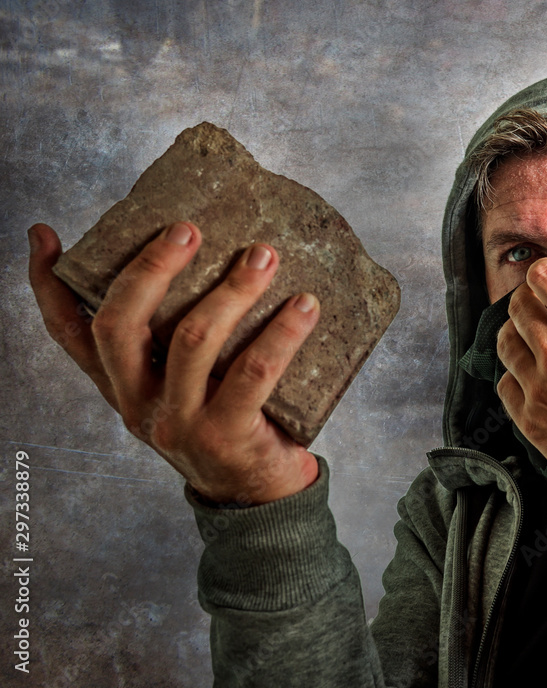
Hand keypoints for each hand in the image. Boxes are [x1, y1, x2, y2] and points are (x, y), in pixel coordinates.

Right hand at [27, 222, 320, 504]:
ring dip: (232, 290)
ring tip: (263, 256)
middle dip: (151, 268)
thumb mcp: (188, 387)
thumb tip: (217, 261)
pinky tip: (305, 306)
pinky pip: (255, 372)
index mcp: (123, 388)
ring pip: (192, 340)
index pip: (70, 334)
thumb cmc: (230, 424)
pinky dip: (283, 333)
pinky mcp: (226, 435)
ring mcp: (180, 423)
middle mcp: (139, 405)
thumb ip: (180, 343)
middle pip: (120, 325)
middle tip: (187, 229)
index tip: (45, 235)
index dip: (48, 285)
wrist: (259, 498)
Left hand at [496, 258, 546, 488]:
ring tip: (532, 344)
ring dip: (516, 337)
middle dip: (527, 301)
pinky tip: (533, 380)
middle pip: (516, 307)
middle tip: (539, 310)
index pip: (543, 278)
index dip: (543, 274)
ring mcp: (540, 386)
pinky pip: (505, 384)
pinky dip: (516, 377)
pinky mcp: (530, 418)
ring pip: (505, 343)